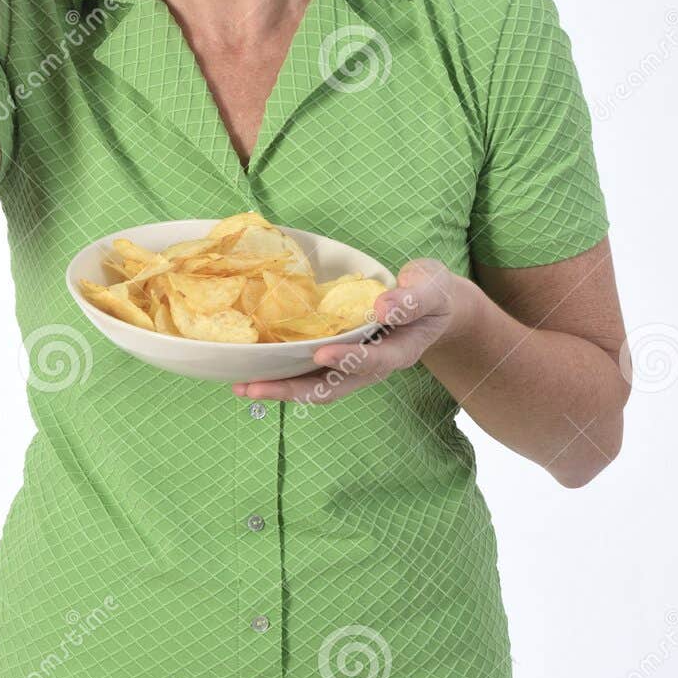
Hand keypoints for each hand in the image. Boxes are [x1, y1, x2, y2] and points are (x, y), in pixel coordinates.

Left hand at [230, 258, 478, 403]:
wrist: (435, 306)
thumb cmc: (433, 293)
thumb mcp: (431, 288)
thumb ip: (412, 298)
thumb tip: (382, 306)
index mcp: (398, 351)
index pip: (373, 361)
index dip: (348, 360)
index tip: (322, 353)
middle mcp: (372, 367)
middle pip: (332, 387)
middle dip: (292, 389)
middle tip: (253, 387)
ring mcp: (354, 368)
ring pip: (316, 388)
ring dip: (280, 389)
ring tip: (242, 386)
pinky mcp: (340, 360)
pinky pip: (310, 374)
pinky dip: (283, 375)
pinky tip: (254, 370)